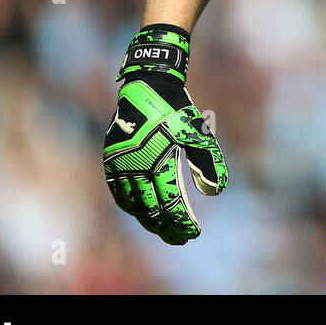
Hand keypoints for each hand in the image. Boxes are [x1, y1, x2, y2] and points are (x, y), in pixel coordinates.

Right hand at [102, 25, 226, 244]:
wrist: (147, 86)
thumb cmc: (177, 111)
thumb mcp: (198, 133)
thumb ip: (207, 162)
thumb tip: (214, 191)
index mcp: (158, 159)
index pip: (170, 202)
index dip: (181, 221)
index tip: (193, 234)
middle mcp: (135, 165)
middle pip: (150, 209)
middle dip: (166, 227)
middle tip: (181, 238)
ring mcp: (119, 163)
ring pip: (133, 204)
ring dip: (148, 220)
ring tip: (164, 229)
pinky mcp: (111, 159)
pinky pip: (119, 191)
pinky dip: (131, 205)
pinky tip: (142, 212)